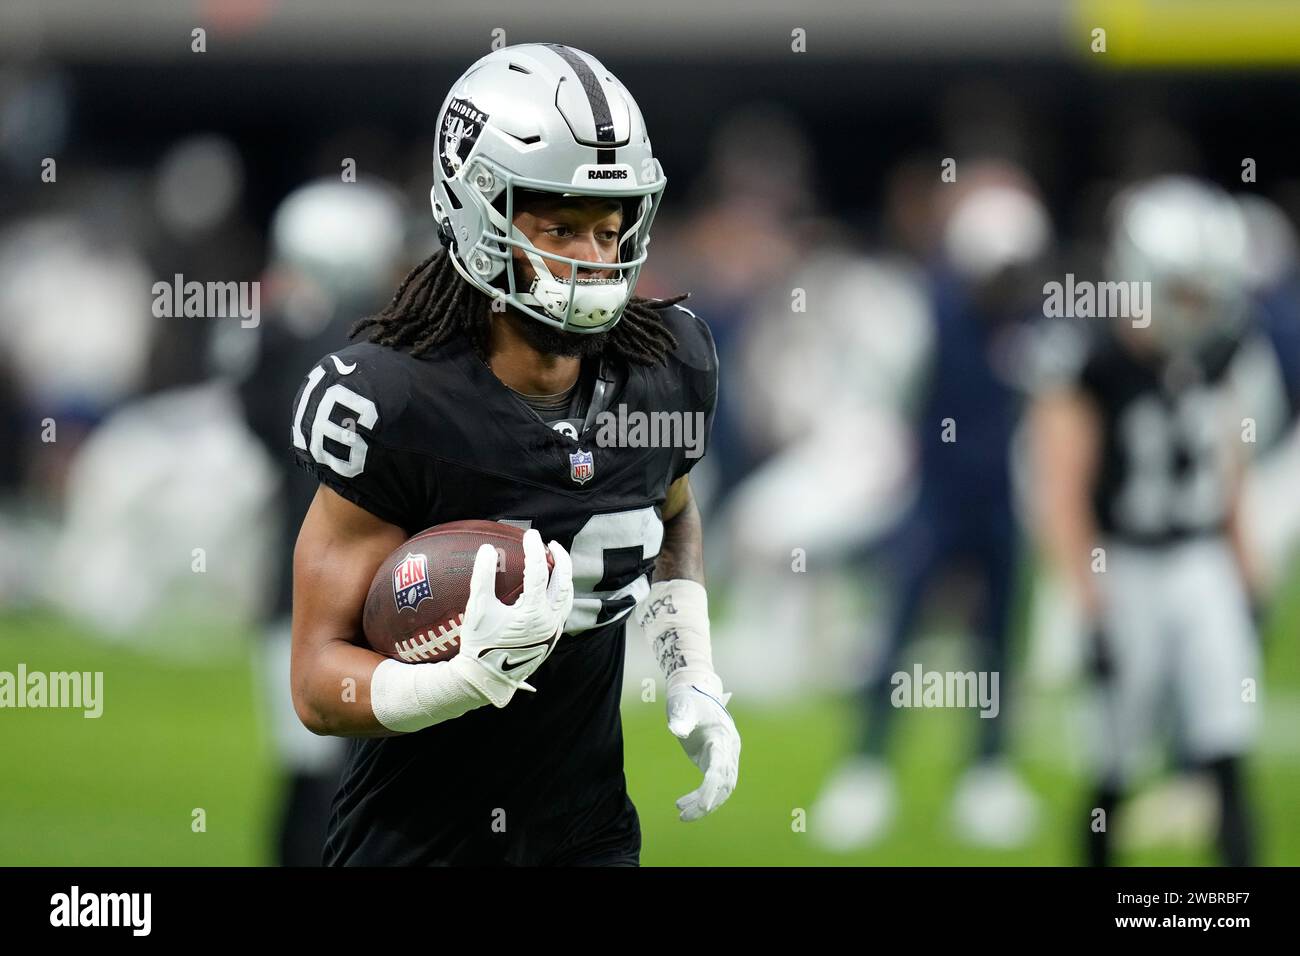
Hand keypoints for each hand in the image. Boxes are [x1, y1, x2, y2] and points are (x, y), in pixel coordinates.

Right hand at [450, 529, 572, 707]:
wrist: (487, 678)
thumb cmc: (480, 643)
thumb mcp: (477, 609)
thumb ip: (483, 576)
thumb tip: (489, 548)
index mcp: (533, 612)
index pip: (539, 571)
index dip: (535, 549)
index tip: (530, 535)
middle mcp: (549, 620)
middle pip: (564, 581)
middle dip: (560, 559)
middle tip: (551, 544)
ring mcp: (553, 630)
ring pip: (567, 597)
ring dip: (564, 577)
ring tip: (555, 563)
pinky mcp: (551, 638)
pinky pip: (563, 610)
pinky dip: (561, 594)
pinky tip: (551, 589)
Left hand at [666, 676, 739, 821]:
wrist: (697, 692)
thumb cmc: (689, 698)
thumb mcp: (683, 706)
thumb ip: (681, 718)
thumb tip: (677, 731)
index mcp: (722, 737)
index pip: (720, 768)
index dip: (712, 788)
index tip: (703, 806)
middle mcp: (729, 749)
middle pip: (724, 784)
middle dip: (706, 802)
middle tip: (683, 816)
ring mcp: (726, 756)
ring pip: (723, 788)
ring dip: (706, 804)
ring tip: (682, 815)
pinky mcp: (717, 760)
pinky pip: (716, 785)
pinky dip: (704, 797)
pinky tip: (686, 805)